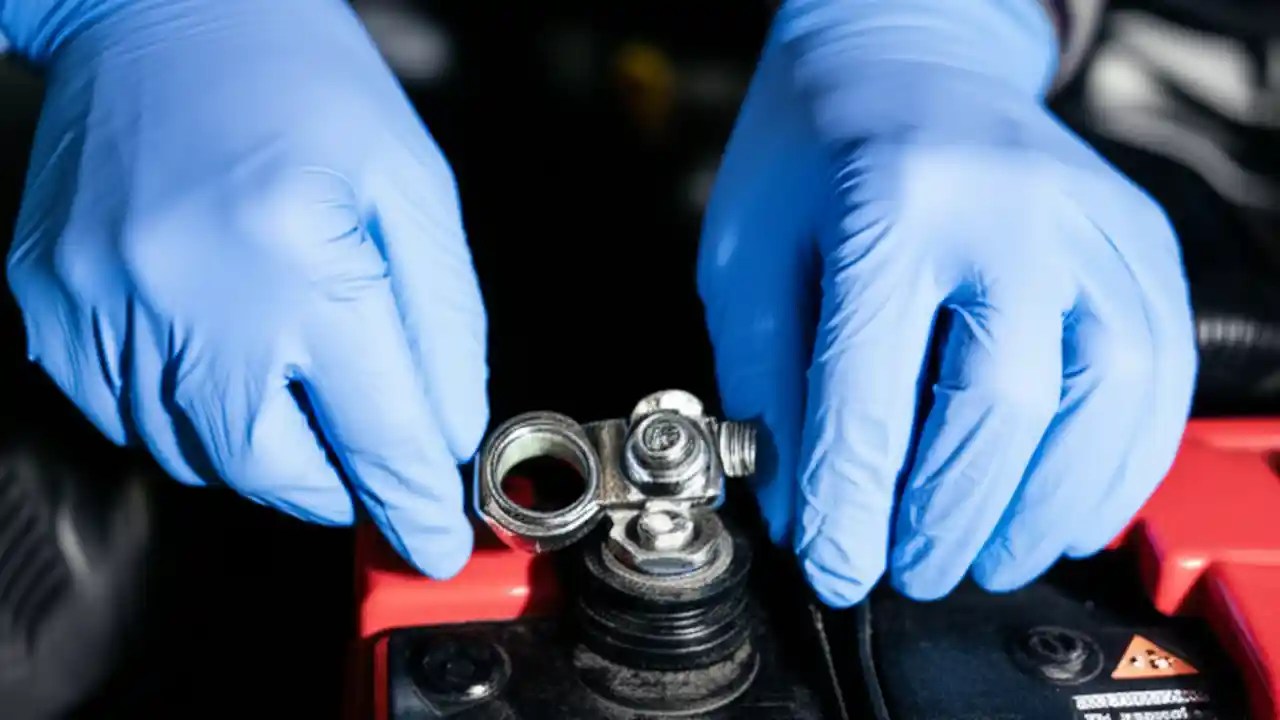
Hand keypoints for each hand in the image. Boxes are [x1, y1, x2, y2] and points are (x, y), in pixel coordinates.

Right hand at [4, 0, 485, 577]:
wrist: (161, 10)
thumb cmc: (302, 83)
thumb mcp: (413, 191)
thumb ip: (442, 325)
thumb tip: (442, 436)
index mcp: (299, 254)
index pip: (376, 432)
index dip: (412, 504)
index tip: (431, 546)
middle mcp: (190, 289)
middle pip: (273, 470)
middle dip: (334, 487)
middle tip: (364, 463)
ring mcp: (102, 301)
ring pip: (195, 453)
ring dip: (262, 450)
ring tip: (290, 377)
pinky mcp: (49, 301)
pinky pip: (123, 412)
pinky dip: (185, 415)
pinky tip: (218, 353)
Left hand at [698, 0, 1196, 604]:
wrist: (905, 52)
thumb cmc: (811, 156)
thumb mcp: (746, 258)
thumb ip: (768, 383)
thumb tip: (807, 510)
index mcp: (888, 204)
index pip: (868, 394)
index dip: (850, 508)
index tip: (836, 569)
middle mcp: (1008, 208)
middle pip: (1000, 405)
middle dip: (949, 519)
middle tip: (909, 569)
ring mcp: (1091, 220)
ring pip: (1107, 397)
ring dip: (1046, 508)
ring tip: (990, 556)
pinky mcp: (1139, 239)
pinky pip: (1159, 372)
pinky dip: (1118, 463)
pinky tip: (1065, 507)